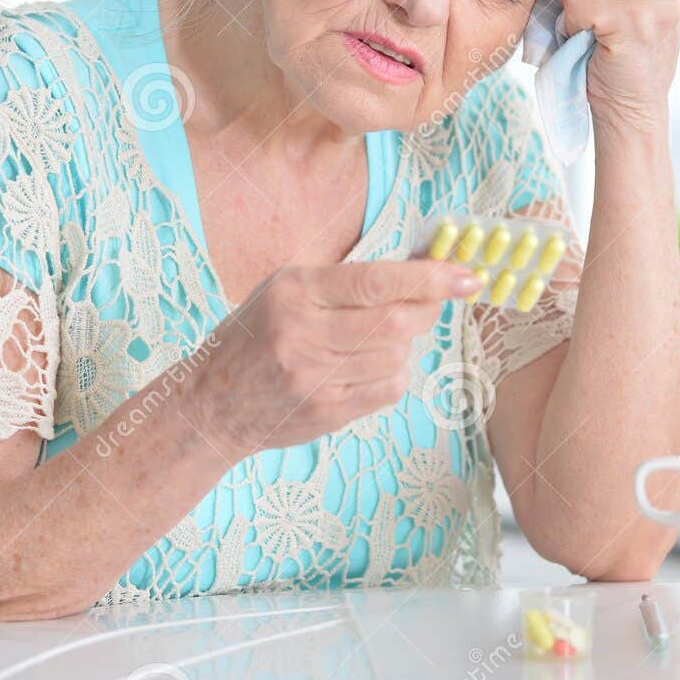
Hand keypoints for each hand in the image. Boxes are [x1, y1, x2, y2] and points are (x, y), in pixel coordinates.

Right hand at [181, 259, 477, 457]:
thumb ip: (345, 280)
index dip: (430, 277)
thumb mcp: (286, 290)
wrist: (212, 403)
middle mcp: (303, 333)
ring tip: (385, 337)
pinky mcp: (326, 411)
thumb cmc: (257, 335)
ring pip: (398, 355)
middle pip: (397, 321)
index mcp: (295, 291)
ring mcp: (314, 377)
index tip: (467, 275)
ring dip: (408, 343)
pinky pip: (389, 388)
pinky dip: (396, 372)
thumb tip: (421, 268)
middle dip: (430, 309)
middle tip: (434, 303)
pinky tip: (373, 366)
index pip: (377, 280)